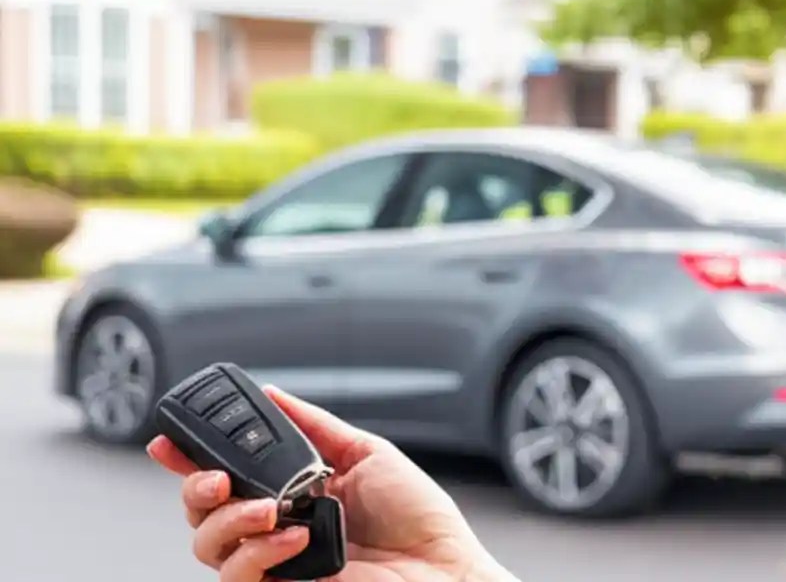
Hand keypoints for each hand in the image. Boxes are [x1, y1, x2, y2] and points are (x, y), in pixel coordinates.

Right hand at [148, 386, 517, 581]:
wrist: (445, 569)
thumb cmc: (416, 518)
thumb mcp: (366, 454)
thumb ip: (315, 427)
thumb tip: (273, 394)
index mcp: (291, 493)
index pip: (224, 476)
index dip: (188, 459)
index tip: (168, 440)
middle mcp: (275, 529)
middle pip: (201, 512)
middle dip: (194, 487)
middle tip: (219, 476)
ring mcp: (275, 565)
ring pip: (207, 546)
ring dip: (228, 520)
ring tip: (270, 509)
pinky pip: (238, 578)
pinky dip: (257, 554)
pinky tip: (292, 537)